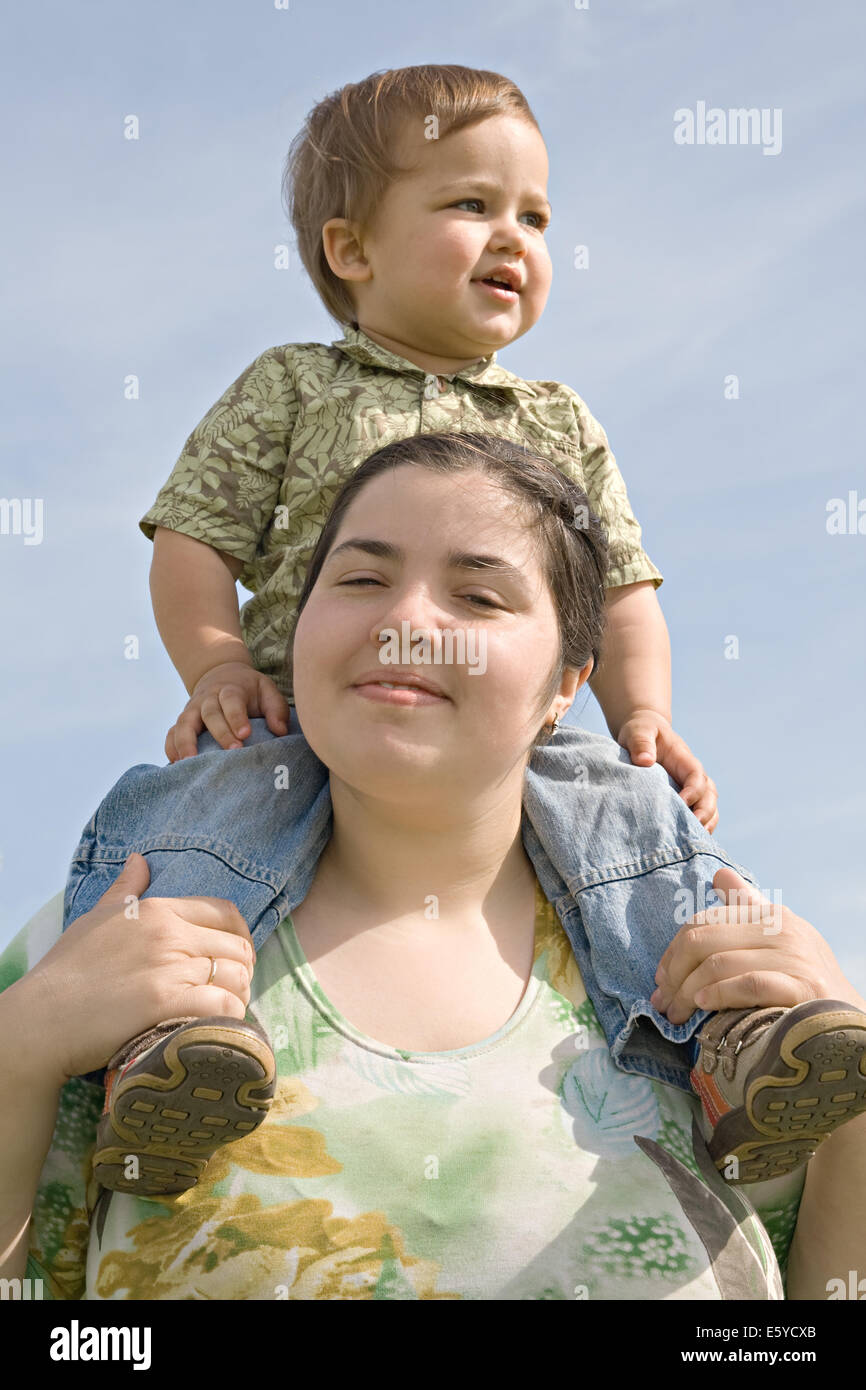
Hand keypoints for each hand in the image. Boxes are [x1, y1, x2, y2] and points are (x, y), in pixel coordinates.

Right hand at [20, 854, 256, 1084]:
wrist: (43, 1018)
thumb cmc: (67, 970)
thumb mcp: (98, 917)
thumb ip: (126, 888)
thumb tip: (140, 860)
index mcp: (157, 910)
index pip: (224, 911)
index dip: (240, 934)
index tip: (235, 954)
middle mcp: (170, 935)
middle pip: (237, 945)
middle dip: (244, 966)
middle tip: (233, 985)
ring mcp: (171, 969)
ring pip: (236, 975)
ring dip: (240, 993)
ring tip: (228, 1006)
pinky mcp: (169, 1005)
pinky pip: (224, 1005)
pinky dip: (230, 1015)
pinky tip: (219, 1022)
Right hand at [165, 661, 289, 760]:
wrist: (221, 674)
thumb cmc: (249, 690)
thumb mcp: (267, 690)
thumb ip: (276, 709)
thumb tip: (280, 731)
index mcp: (230, 689)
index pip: (232, 700)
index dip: (236, 716)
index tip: (245, 733)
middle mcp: (207, 698)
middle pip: (209, 713)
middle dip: (220, 733)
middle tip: (233, 752)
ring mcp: (192, 710)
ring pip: (184, 723)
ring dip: (186, 742)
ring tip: (190, 763)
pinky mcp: (183, 721)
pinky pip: (171, 733)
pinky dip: (171, 747)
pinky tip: (175, 764)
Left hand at [617, 709, 717, 832]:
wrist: (643, 734)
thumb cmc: (641, 731)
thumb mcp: (638, 731)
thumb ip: (641, 742)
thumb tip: (645, 761)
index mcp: (685, 760)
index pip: (696, 778)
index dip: (693, 792)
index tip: (680, 803)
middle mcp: (693, 776)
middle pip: (710, 796)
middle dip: (705, 813)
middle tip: (692, 828)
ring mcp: (691, 789)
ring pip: (709, 808)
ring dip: (706, 824)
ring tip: (693, 841)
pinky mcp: (685, 799)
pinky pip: (698, 815)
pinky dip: (698, 828)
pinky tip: (687, 843)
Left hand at [650, 867, 865, 1024]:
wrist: (848, 1022)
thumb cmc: (805, 981)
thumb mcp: (779, 938)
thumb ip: (747, 908)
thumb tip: (719, 875)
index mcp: (769, 915)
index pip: (703, 921)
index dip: (673, 951)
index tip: (661, 979)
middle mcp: (781, 929)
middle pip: (702, 940)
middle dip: (673, 974)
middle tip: (662, 1003)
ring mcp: (793, 957)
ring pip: (717, 964)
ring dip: (686, 993)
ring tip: (676, 1014)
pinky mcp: (802, 988)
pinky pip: (747, 984)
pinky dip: (718, 994)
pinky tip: (703, 1005)